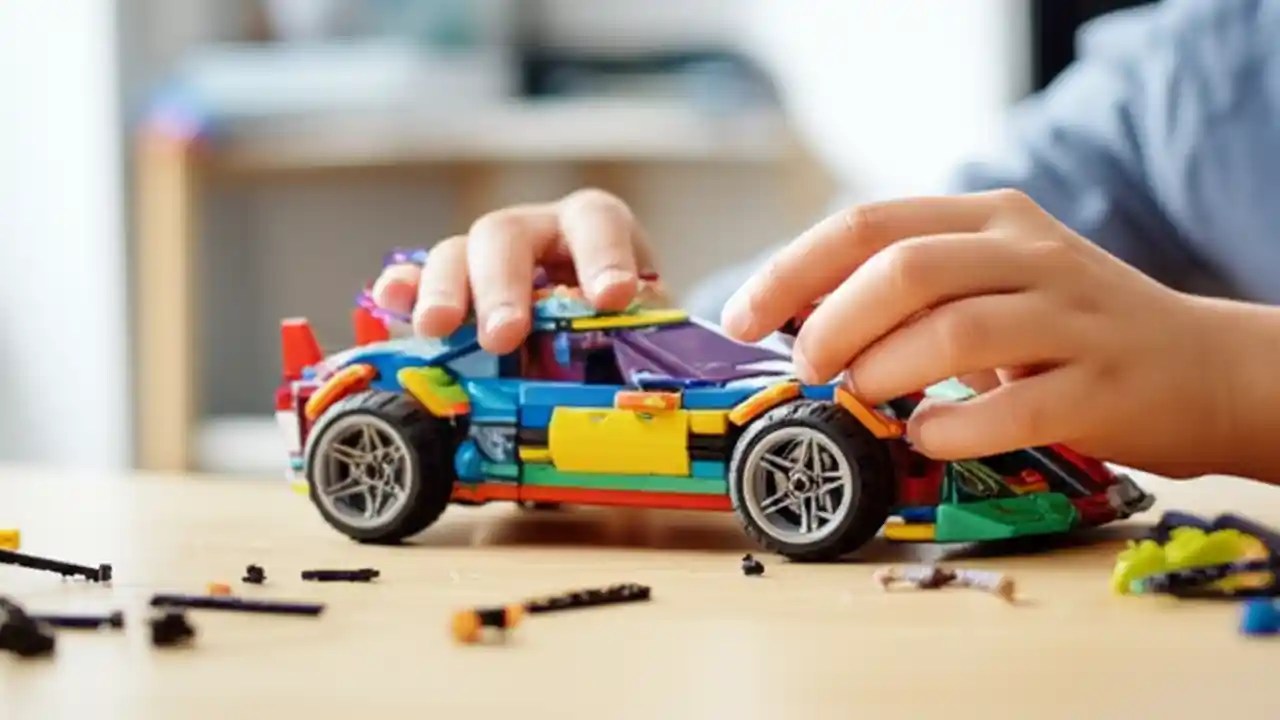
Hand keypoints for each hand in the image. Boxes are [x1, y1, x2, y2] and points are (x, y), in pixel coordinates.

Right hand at [370, 189, 655, 353]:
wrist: (597, 341)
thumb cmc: (621, 332)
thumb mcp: (639, 336)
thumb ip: (635, 349)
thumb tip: (631, 400)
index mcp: (591, 231)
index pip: (596, 221)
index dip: (602, 255)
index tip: (611, 297)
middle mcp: (534, 234)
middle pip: (507, 235)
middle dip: (503, 285)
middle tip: (503, 333)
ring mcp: (485, 258)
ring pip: (456, 253)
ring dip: (445, 291)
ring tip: (436, 328)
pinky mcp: (449, 289)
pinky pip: (416, 279)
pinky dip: (403, 289)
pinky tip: (393, 303)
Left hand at [719, 189, 1246, 476]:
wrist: (1202, 366)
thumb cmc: (1067, 331)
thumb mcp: (990, 282)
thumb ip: (908, 291)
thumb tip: (797, 322)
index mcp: (987, 219)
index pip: (867, 225)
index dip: (791, 271)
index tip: (743, 318)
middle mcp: (1028, 254)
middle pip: (904, 269)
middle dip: (832, 321)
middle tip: (808, 366)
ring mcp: (1070, 315)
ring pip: (952, 329)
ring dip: (883, 370)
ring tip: (864, 397)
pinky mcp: (1100, 384)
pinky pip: (1010, 406)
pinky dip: (950, 427)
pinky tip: (928, 436)